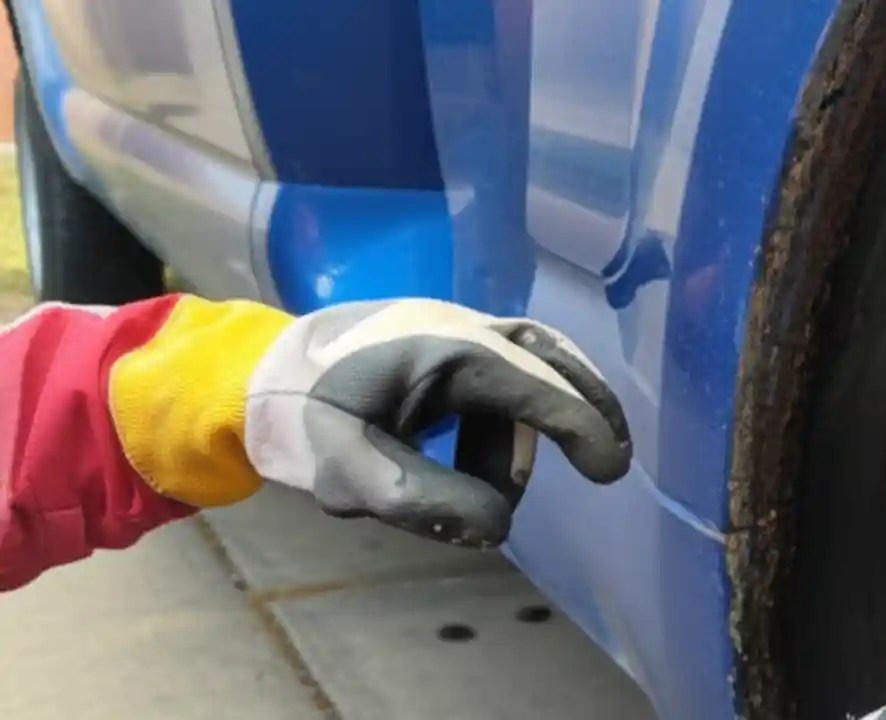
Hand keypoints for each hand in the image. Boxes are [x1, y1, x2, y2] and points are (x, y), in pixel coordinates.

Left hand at [242, 299, 631, 547]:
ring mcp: (458, 330)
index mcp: (439, 351)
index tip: (610, 468)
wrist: (260, 374)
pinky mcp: (452, 344)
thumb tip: (497, 528)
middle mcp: (460, 329)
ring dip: (526, 432)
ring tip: (488, 496)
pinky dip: (513, 419)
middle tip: (611, 463)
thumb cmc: (302, 420)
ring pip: (527, 373)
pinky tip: (489, 463)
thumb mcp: (348, 475)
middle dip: (587, 406)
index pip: (528, 382)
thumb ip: (422, 501)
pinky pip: (507, 375)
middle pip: (549, 357)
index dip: (577, 422)